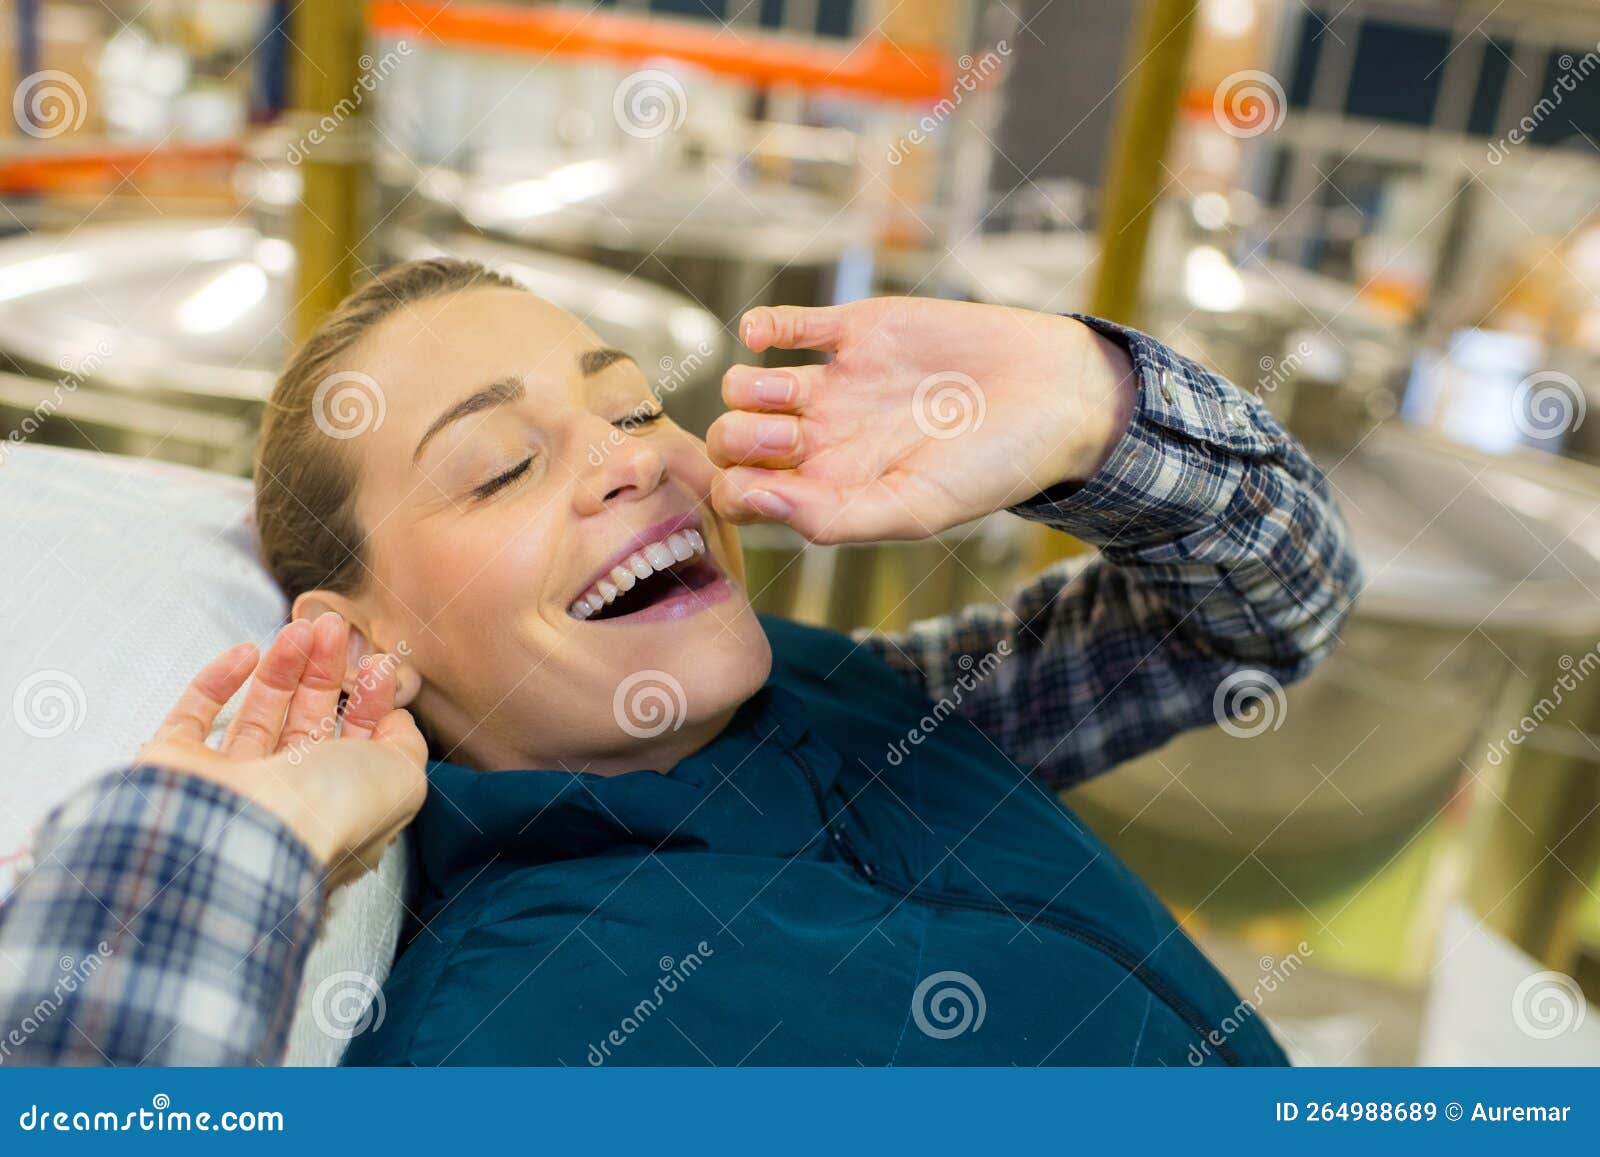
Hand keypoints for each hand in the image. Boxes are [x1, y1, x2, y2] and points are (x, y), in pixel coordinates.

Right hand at [138, 613, 427, 889]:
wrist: (241, 836)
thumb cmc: (328, 813)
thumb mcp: (400, 778)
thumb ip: (406, 747)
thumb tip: (396, 722)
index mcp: (335, 813)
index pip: (354, 752)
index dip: (370, 705)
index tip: (379, 666)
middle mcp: (280, 805)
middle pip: (306, 726)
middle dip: (325, 674)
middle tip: (335, 628)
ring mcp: (226, 788)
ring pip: (256, 716)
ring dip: (282, 667)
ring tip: (302, 627)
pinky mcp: (174, 767)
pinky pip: (192, 715)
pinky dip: (217, 679)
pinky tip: (246, 650)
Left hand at [707, 297, 1136, 543]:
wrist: (1053, 396)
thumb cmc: (992, 468)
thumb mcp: (915, 509)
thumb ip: (832, 518)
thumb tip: (755, 502)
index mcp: (835, 489)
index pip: (746, 496)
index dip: (735, 492)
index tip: (764, 486)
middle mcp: (826, 438)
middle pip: (735, 440)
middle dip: (740, 441)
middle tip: (787, 440)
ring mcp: (836, 383)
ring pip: (747, 384)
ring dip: (746, 388)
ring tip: (788, 396)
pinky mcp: (856, 330)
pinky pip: (786, 325)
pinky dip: (763, 328)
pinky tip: (769, 338)